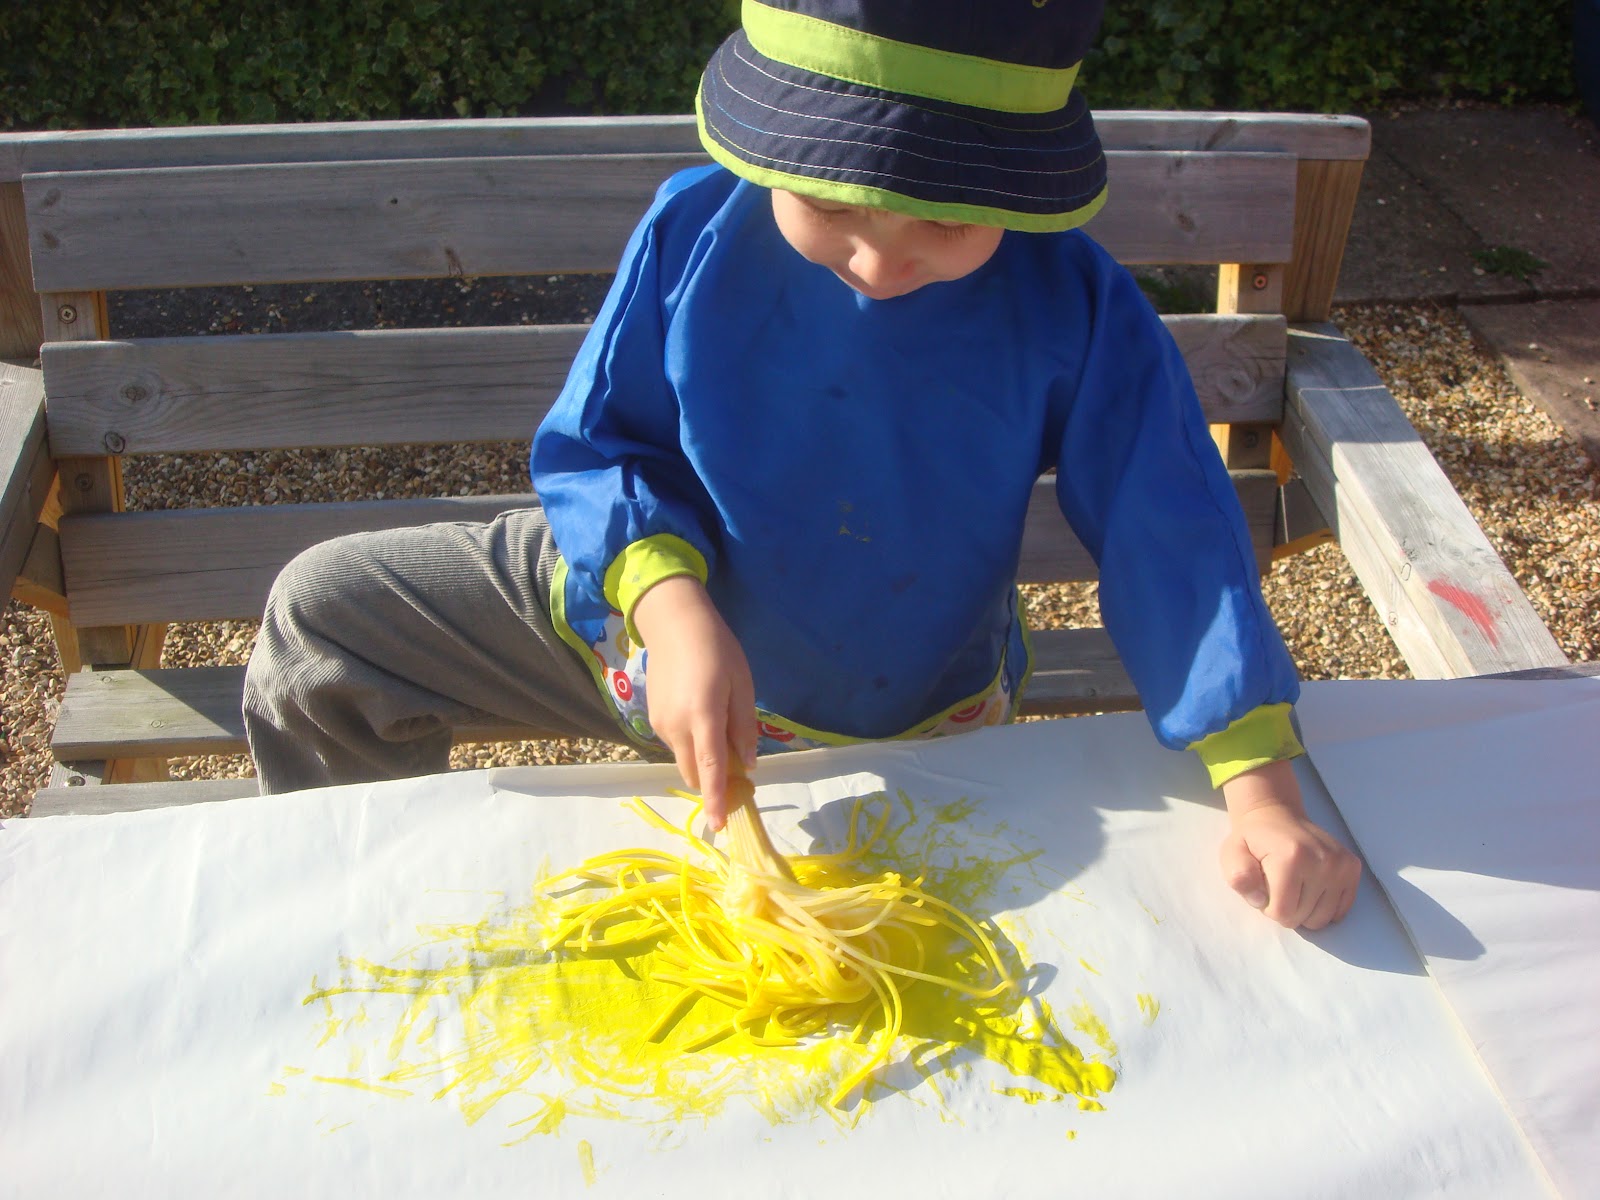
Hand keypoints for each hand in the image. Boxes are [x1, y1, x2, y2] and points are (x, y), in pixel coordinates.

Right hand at [630, 575, 756, 828]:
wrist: (673, 624)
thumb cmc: (717, 649)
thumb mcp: (742, 684)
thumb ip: (744, 727)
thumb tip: (747, 765)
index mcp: (703, 717)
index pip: (711, 770)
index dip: (716, 800)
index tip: (720, 826)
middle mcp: (677, 726)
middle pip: (695, 773)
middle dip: (714, 782)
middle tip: (738, 769)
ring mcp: (661, 724)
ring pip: (684, 760)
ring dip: (703, 761)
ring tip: (720, 730)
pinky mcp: (653, 718)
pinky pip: (676, 744)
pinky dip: (691, 744)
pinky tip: (701, 715)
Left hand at [1218, 759, 1360, 929]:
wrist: (1276, 816)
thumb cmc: (1252, 840)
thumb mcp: (1233, 854)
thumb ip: (1239, 877)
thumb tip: (1259, 901)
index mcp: (1291, 858)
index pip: (1283, 913)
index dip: (1268, 907)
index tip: (1264, 888)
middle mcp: (1323, 860)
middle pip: (1304, 918)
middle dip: (1287, 908)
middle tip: (1279, 884)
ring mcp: (1342, 864)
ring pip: (1323, 919)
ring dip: (1305, 910)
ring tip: (1295, 885)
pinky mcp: (1353, 867)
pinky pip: (1341, 911)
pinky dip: (1324, 907)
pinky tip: (1312, 888)